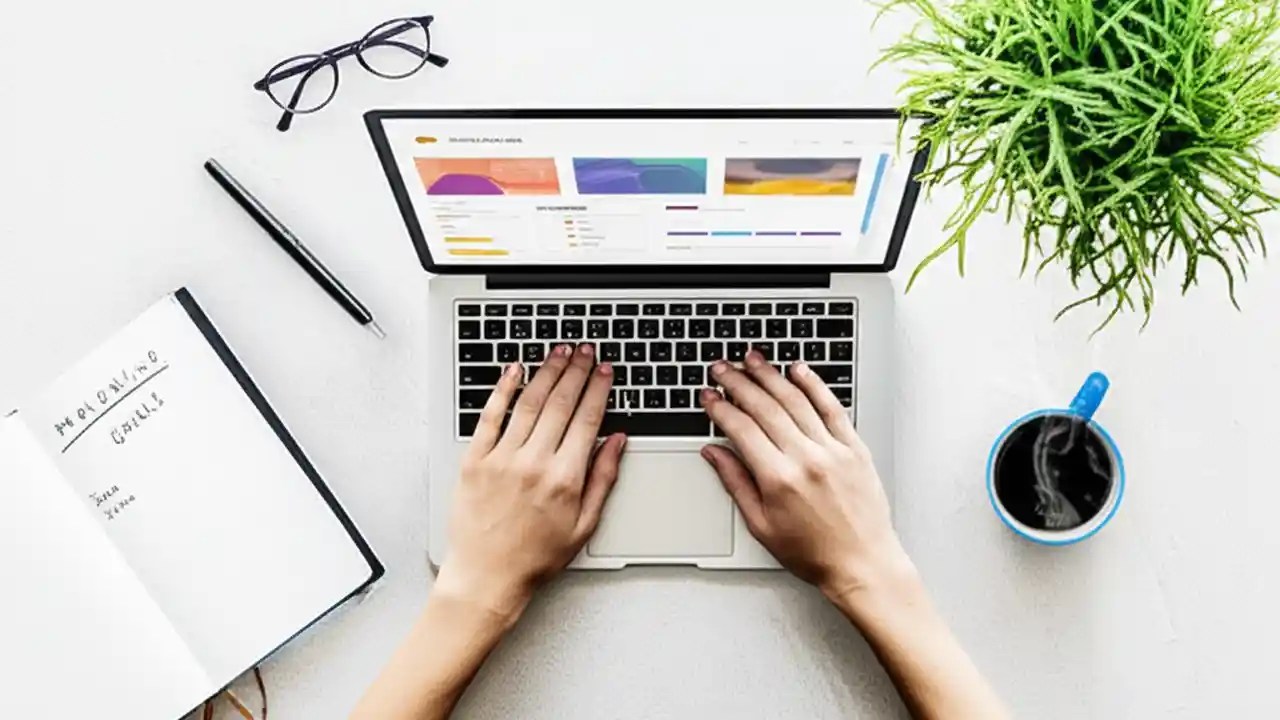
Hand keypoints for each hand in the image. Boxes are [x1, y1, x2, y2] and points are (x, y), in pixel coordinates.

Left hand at [435, 344, 625, 620]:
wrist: (486, 577)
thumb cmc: (534, 558)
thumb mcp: (584, 525)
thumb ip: (603, 478)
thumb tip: (617, 441)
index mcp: (564, 478)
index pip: (587, 419)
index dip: (598, 389)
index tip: (604, 370)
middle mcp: (533, 463)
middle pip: (560, 403)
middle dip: (576, 370)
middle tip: (584, 350)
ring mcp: (501, 459)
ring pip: (529, 403)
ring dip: (546, 372)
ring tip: (558, 352)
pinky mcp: (474, 461)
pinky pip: (490, 417)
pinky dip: (502, 390)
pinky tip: (513, 370)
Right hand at [700, 351, 914, 605]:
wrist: (863, 564)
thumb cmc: (813, 553)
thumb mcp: (761, 525)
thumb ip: (735, 483)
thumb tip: (714, 453)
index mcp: (778, 479)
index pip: (741, 429)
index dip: (720, 408)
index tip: (708, 395)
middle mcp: (806, 459)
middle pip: (765, 407)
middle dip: (738, 382)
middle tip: (722, 368)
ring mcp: (833, 450)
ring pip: (796, 400)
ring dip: (771, 375)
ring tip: (753, 359)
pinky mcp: (855, 448)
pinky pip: (832, 407)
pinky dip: (814, 385)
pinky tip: (798, 370)